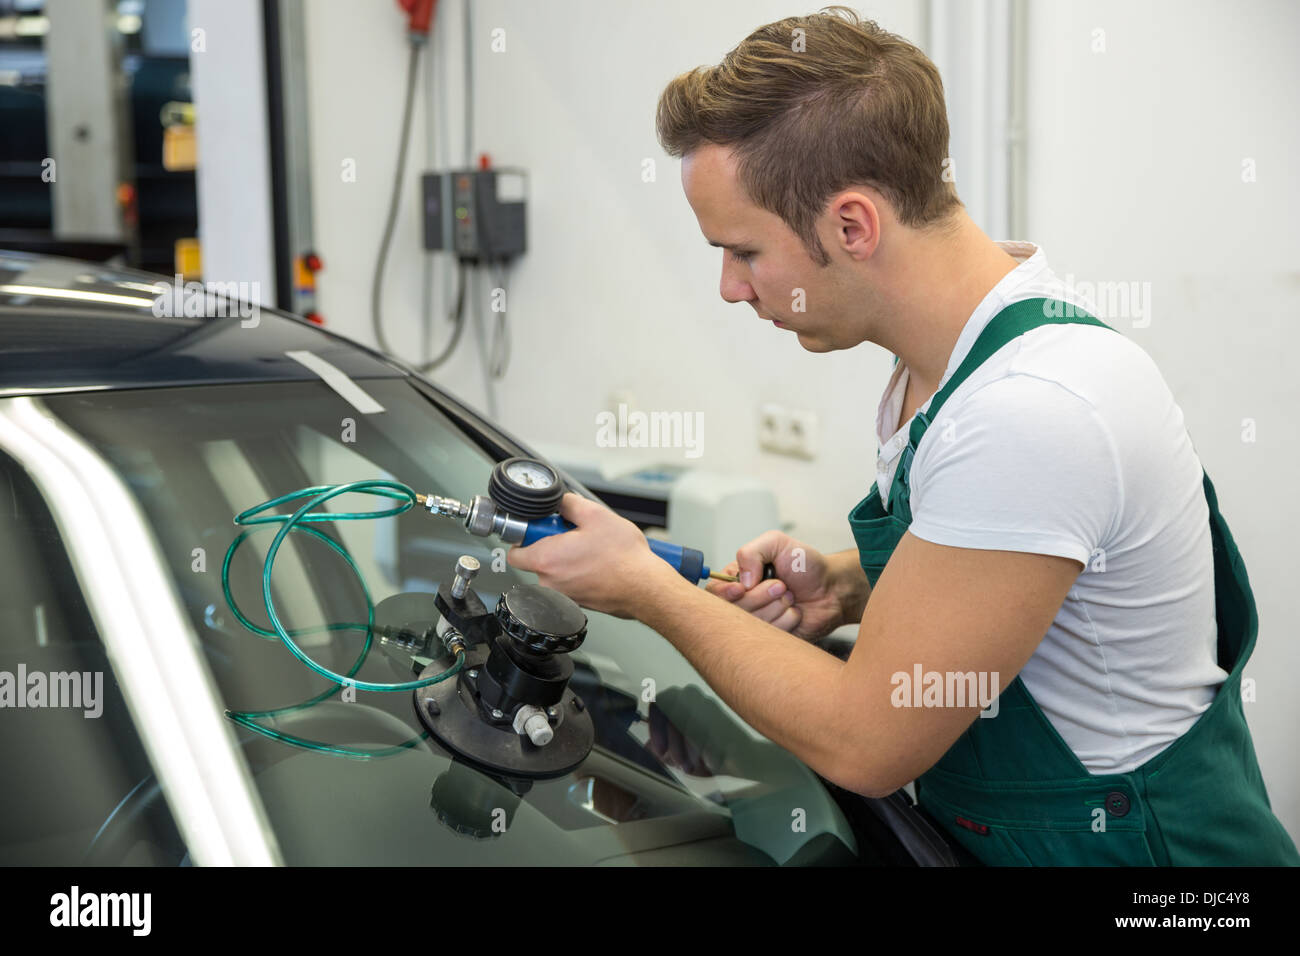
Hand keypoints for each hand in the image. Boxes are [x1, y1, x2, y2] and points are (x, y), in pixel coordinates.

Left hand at [505, 492, 670, 617]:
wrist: (646, 588)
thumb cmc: (624, 558)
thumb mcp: (596, 515)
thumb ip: (568, 504)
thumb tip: (560, 502)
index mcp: (547, 559)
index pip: (515, 551)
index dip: (527, 536)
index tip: (542, 528)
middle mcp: (550, 583)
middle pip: (538, 559)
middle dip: (553, 544)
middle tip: (576, 535)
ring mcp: (563, 596)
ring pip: (555, 571)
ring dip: (568, 559)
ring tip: (592, 550)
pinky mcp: (577, 603)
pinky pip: (569, 582)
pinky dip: (579, 572)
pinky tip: (598, 564)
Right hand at [704, 531, 844, 640]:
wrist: (833, 588)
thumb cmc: (805, 565)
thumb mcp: (777, 543)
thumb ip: (750, 552)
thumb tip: (741, 580)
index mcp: (738, 579)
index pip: (715, 592)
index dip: (725, 594)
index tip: (741, 589)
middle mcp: (744, 602)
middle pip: (732, 611)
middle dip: (760, 597)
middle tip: (781, 585)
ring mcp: (757, 622)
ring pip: (752, 624)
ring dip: (777, 607)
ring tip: (790, 596)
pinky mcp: (772, 639)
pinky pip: (771, 635)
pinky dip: (787, 620)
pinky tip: (795, 612)